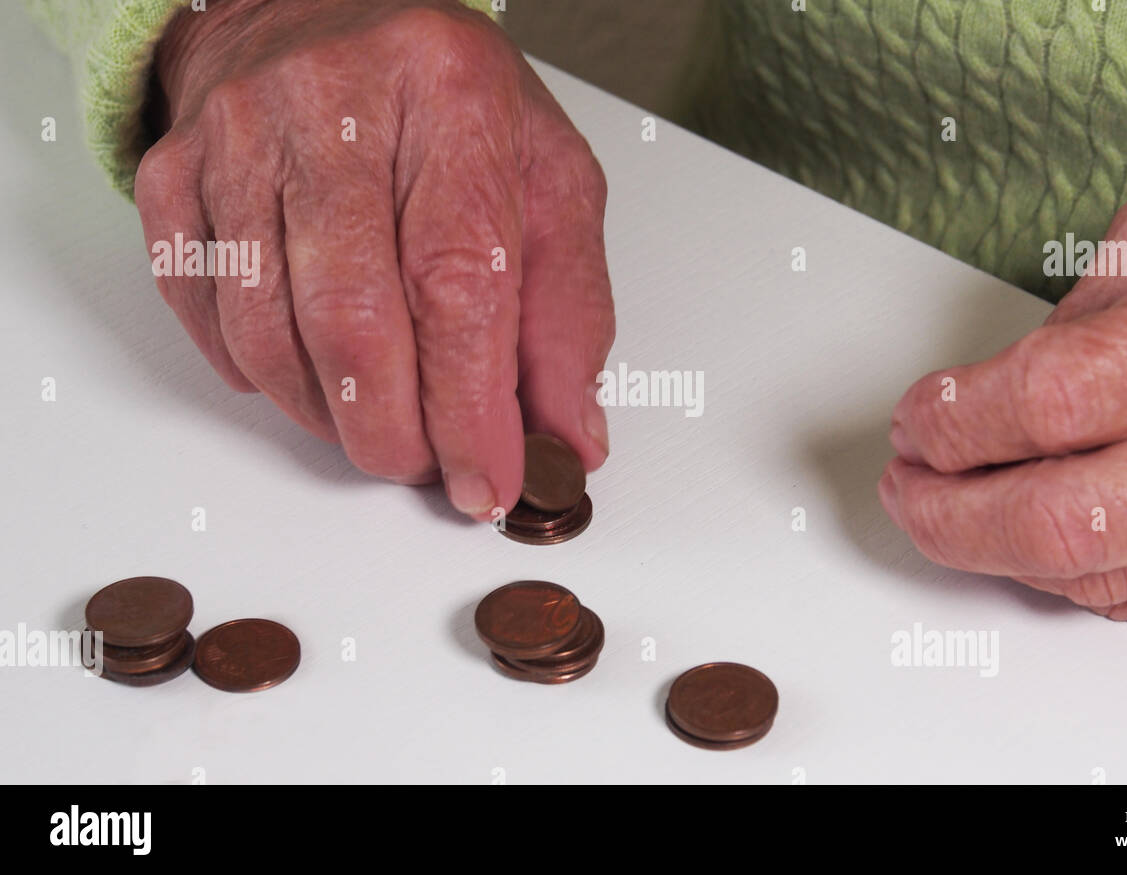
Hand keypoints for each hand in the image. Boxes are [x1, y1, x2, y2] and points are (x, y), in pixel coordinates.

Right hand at [136, 0, 613, 518]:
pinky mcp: (172, 171)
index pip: (456, 281)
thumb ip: (568, 314)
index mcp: (452, 97)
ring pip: (266, 330)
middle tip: (426, 467)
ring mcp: (238, 135)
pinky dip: (258, 373)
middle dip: (394, 432)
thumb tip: (567, 439)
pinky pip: (201, 312)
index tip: (488, 478)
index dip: (469, 406)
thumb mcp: (549, 184)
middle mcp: (333, 102)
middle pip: (351, 318)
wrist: (327, 16)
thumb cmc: (450, 109)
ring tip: (378, 422)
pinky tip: (309, 371)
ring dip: (328, 415)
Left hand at [879, 157, 1126, 625]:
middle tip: (906, 483)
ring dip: (996, 550)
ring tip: (951, 507)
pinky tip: (1037, 540)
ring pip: (1101, 578)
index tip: (917, 415)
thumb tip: (1009, 370)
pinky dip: (1073, 576)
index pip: (1054, 401)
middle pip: (1061, 519)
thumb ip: (1096, 293)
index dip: (957, 420)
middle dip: (948, 512)